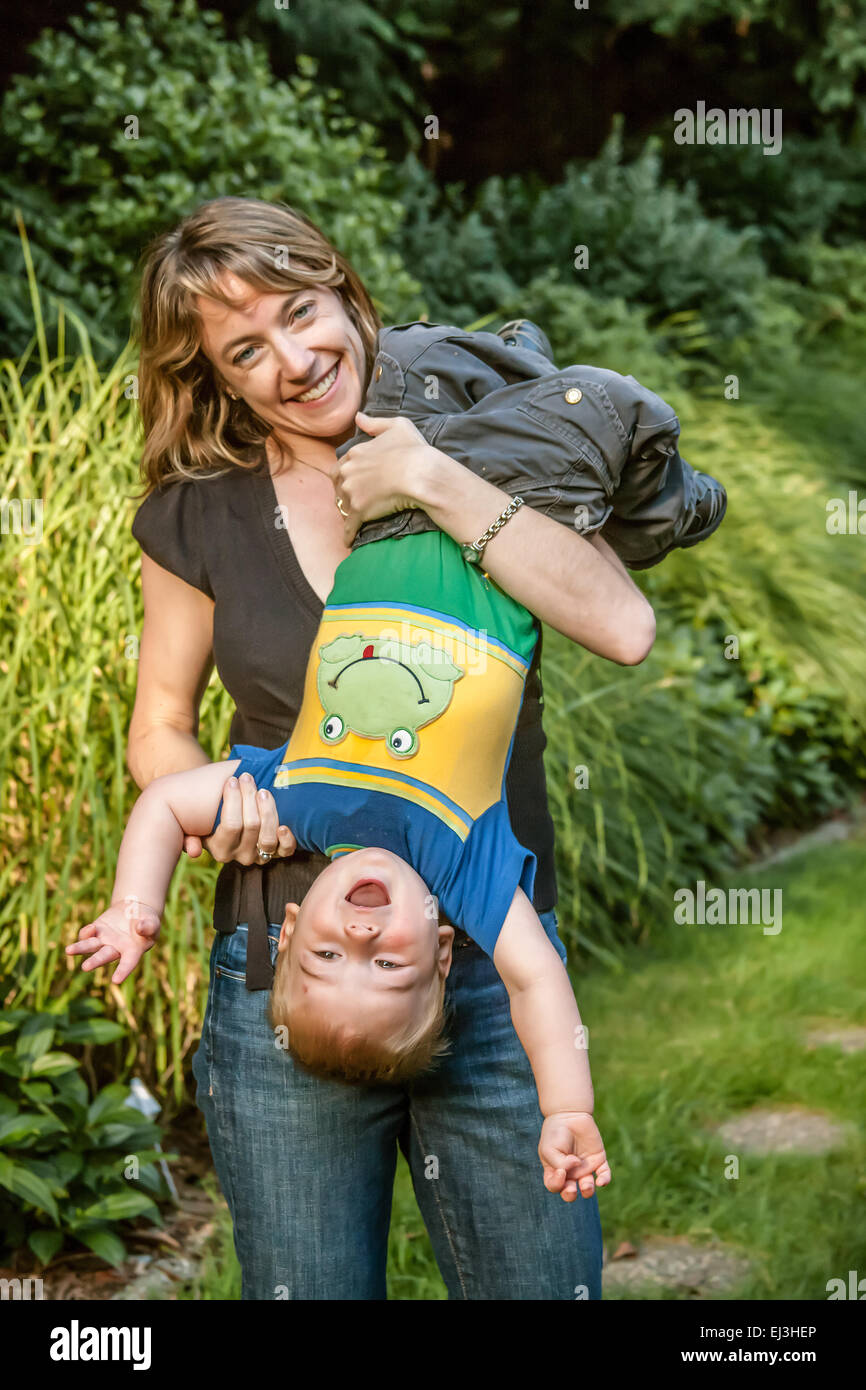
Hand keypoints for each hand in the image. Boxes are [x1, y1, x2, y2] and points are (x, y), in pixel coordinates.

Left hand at [65, 898, 161, 984]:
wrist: (135, 910)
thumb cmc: (147, 921)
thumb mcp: (153, 922)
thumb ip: (148, 926)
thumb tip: (139, 927)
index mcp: (132, 951)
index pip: (128, 963)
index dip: (122, 971)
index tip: (116, 980)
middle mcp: (116, 949)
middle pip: (104, 956)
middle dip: (95, 961)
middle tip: (85, 967)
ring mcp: (104, 940)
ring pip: (90, 947)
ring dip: (80, 948)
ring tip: (68, 951)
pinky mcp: (96, 930)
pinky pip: (87, 934)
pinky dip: (85, 933)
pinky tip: (90, 929)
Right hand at [185, 771, 296, 865]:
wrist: (227, 819)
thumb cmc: (209, 815)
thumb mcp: (193, 825)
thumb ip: (188, 836)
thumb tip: (194, 850)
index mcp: (220, 849)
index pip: (231, 825)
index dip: (233, 800)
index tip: (232, 779)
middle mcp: (240, 856)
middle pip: (251, 826)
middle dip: (249, 796)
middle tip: (247, 777)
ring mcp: (259, 855)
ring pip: (268, 837)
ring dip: (268, 810)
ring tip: (263, 791)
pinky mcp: (276, 853)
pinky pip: (285, 851)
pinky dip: (287, 839)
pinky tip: (284, 825)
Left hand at [332, 412, 434, 543]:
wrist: (419, 474)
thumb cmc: (412, 449)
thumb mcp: (397, 425)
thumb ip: (375, 423)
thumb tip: (358, 417)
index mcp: (355, 453)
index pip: (341, 465)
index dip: (347, 474)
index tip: (353, 480)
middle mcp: (348, 472)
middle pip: (338, 486)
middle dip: (343, 492)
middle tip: (353, 500)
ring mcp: (351, 493)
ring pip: (343, 506)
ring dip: (347, 512)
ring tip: (354, 519)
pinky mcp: (359, 512)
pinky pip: (349, 527)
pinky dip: (348, 535)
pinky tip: (349, 542)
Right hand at [539, 1111, 611, 1202]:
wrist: (569, 1114)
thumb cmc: (555, 1132)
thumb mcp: (550, 1148)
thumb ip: (560, 1163)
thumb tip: (578, 1166)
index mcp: (555, 1170)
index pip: (554, 1186)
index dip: (557, 1184)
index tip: (560, 1171)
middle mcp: (570, 1172)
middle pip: (570, 1193)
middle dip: (570, 1195)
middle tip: (572, 1188)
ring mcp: (584, 1167)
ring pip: (587, 1188)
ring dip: (587, 1190)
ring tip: (587, 1184)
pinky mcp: (598, 1160)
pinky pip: (604, 1175)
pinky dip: (604, 1180)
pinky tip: (601, 1181)